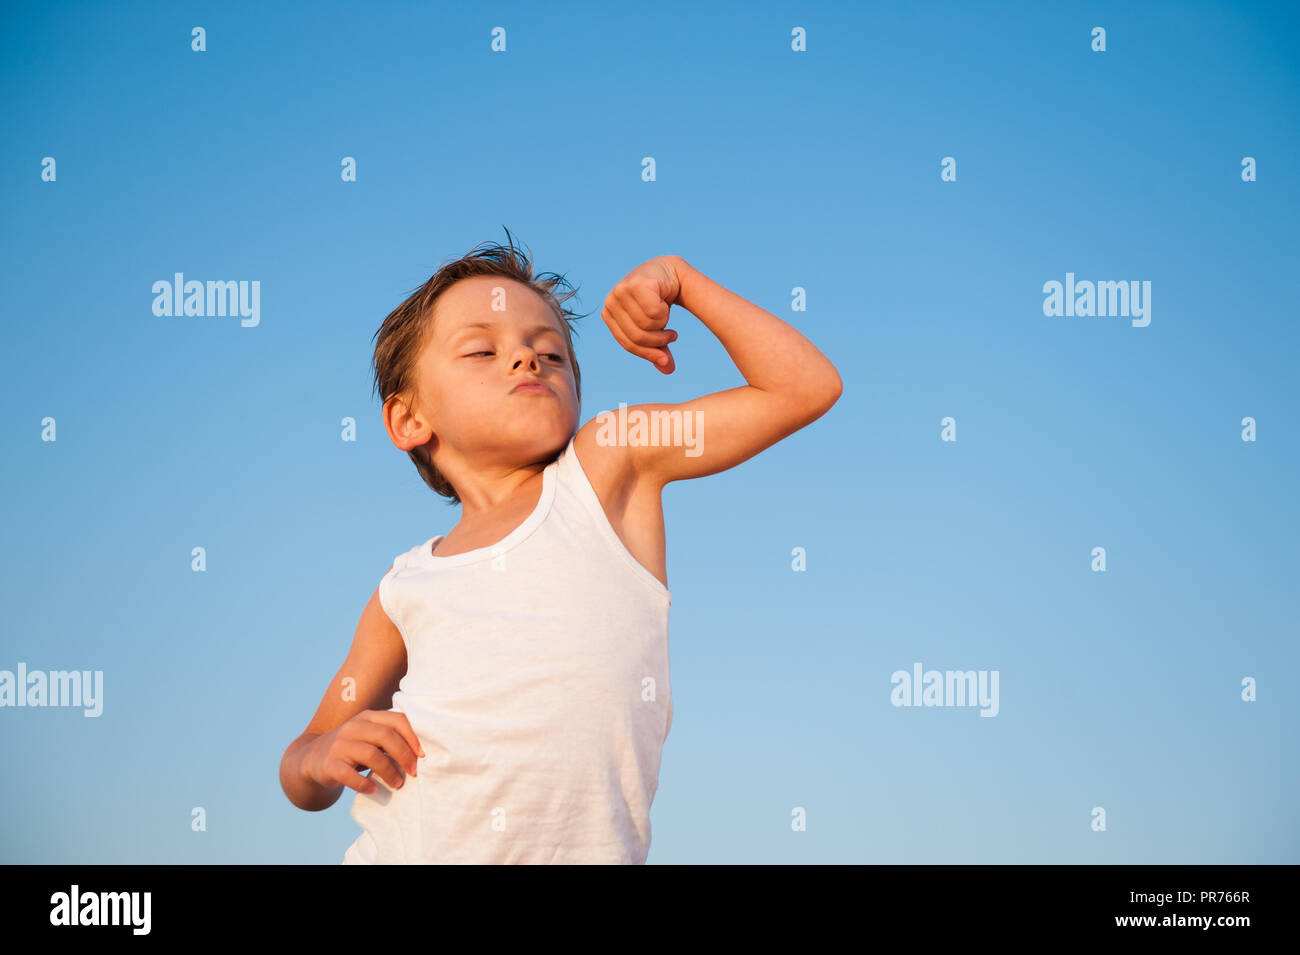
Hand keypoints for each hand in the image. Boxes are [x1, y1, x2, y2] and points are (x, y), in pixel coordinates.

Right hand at [301, 709, 424, 794]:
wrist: (313, 759)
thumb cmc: (352, 748)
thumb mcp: (369, 736)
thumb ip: (389, 737)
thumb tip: (421, 754)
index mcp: (368, 717)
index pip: (396, 720)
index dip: (413, 737)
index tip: (423, 754)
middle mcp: (353, 727)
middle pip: (386, 736)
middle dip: (404, 755)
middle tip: (414, 772)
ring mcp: (340, 745)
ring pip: (371, 755)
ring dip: (389, 772)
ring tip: (398, 784)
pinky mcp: (329, 764)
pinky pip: (349, 775)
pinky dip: (364, 784)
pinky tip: (373, 789)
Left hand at [601, 256, 682, 373]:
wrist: (669, 273)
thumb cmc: (657, 303)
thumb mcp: (655, 329)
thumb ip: (658, 349)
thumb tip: (668, 370)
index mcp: (608, 314)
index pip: (627, 344)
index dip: (648, 354)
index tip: (666, 357)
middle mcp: (610, 300)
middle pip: (636, 336)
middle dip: (658, 341)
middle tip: (672, 336)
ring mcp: (621, 290)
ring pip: (646, 324)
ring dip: (663, 325)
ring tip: (668, 319)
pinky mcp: (637, 283)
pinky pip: (654, 311)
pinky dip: (664, 312)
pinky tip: (666, 303)